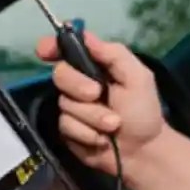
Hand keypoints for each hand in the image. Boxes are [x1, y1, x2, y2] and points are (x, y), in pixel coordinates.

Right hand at [36, 30, 164, 175]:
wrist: (143, 152)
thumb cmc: (144, 111)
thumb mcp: (138, 77)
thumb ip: (115, 55)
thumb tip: (87, 37)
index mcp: (96, 66)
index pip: (66, 49)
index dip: (52, 47)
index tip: (45, 51)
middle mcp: (79, 83)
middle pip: (60, 74)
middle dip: (79, 86)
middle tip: (99, 95)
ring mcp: (72, 107)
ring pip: (65, 104)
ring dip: (93, 116)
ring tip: (114, 125)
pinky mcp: (67, 130)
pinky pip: (65, 126)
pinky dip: (87, 133)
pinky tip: (102, 139)